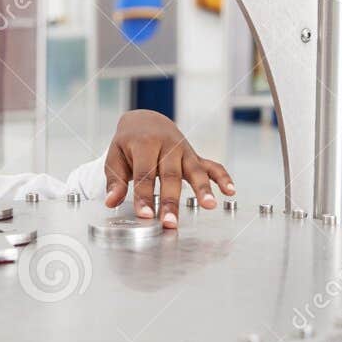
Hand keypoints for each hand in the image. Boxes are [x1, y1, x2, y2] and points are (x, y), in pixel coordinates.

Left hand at [103, 109, 233, 227]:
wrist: (146, 120)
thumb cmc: (129, 142)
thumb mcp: (115, 157)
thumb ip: (115, 180)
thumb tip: (111, 201)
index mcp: (144, 143)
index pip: (145, 174)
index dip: (144, 196)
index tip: (145, 215)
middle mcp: (167, 146)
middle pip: (170, 176)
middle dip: (171, 201)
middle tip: (170, 222)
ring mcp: (184, 150)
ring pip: (195, 170)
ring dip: (203, 189)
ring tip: (209, 206)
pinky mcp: (195, 156)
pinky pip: (212, 166)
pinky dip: (222, 178)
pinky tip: (230, 191)